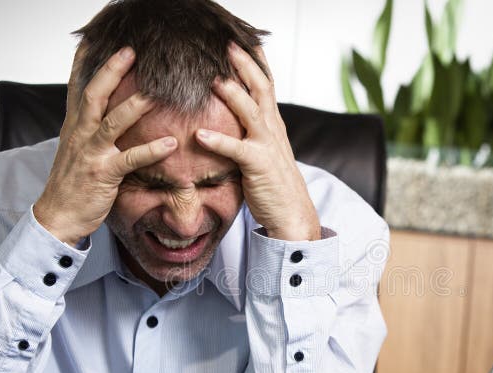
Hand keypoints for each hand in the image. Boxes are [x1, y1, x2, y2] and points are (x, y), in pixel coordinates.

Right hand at [34, 45, 177, 245]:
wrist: (57, 215)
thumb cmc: (71, 183)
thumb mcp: (75, 149)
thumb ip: (88, 127)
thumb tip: (103, 110)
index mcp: (74, 126)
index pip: (77, 87)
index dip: (85, 62)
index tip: (94, 40)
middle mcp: (80, 135)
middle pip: (94, 95)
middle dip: (112, 71)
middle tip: (131, 52)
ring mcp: (91, 153)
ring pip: (112, 123)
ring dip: (135, 106)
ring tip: (157, 93)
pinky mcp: (104, 174)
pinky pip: (131, 159)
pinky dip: (152, 150)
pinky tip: (170, 143)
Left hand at [195, 43, 320, 241]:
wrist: (292, 212)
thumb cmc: (273, 183)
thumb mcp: (263, 149)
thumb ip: (249, 130)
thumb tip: (228, 115)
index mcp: (272, 122)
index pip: (265, 83)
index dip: (255, 60)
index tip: (241, 40)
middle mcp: (272, 128)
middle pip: (260, 88)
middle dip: (244, 65)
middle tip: (227, 45)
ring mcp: (267, 145)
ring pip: (251, 112)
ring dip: (232, 95)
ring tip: (213, 80)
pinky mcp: (258, 165)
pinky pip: (236, 150)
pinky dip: (218, 141)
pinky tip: (200, 135)